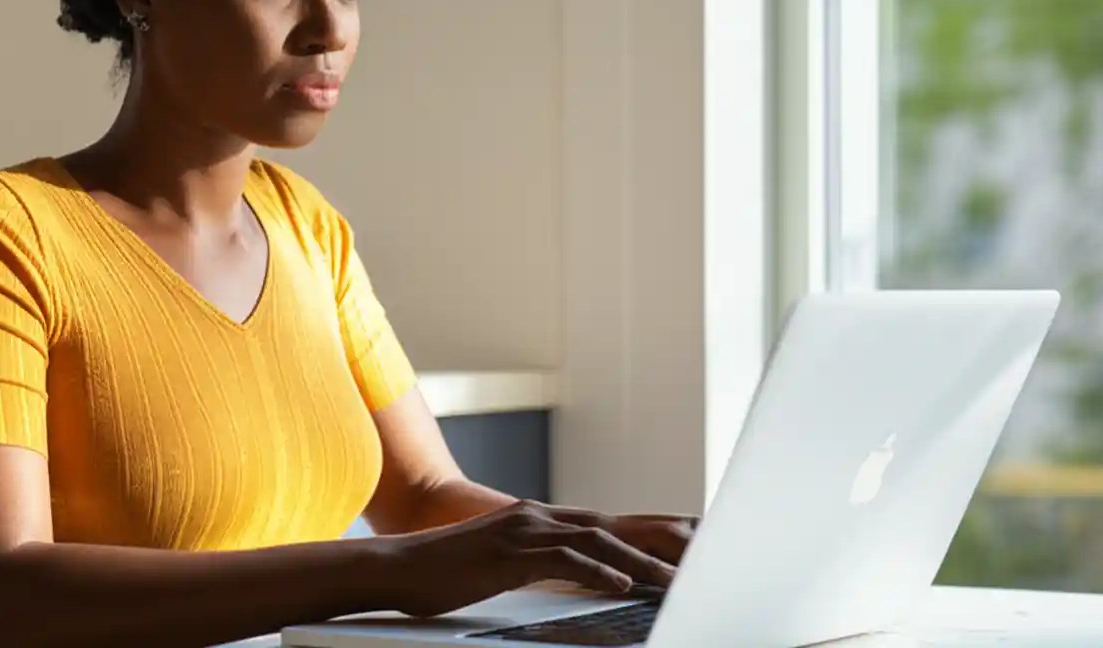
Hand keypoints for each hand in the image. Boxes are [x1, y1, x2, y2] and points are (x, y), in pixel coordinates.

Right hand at [382, 501, 685, 617]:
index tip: (689, 537)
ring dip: (641, 560)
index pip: (607, 521)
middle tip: (706, 544)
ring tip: (677, 579)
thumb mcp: (502, 563)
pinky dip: (596, 571)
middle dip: (662, 535)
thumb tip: (574, 575)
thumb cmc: (444, 572)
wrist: (396, 566)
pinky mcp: (508, 554)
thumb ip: (538, 562)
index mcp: (539, 520)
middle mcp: (538, 518)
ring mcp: (523, 532)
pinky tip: (621, 584)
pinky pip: (562, 561)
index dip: (650, 528)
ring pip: (598, 539)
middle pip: (614, 522)